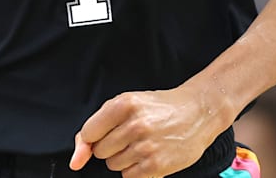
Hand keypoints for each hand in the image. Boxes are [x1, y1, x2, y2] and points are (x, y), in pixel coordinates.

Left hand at [71, 85, 232, 177]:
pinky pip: (128, 177)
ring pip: (113, 165)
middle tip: (134, 134)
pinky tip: (152, 155)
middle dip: (113, 146)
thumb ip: (96, 128)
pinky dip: (137, 170)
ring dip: (126, 158)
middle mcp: (135, 124)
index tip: (111, 131)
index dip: (97, 136)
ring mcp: (146, 146)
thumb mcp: (129, 104)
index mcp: (125, 104)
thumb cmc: (161, 108)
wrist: (199, 112)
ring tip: (146, 143)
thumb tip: (76, 160)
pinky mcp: (155, 166)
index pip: (88, 133)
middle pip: (100, 152)